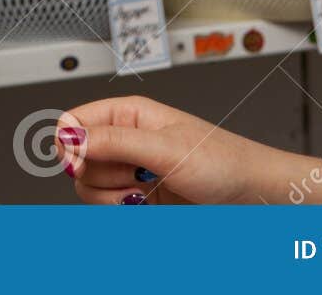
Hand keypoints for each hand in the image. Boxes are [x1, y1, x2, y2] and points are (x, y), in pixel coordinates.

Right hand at [58, 96, 321, 204]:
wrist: (251, 194)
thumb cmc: (222, 162)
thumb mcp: (165, 149)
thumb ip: (115, 142)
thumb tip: (70, 136)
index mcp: (128, 112)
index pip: (73, 121)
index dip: (70, 145)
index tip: (81, 165)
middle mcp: (126, 137)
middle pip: (78, 159)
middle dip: (99, 176)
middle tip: (131, 177)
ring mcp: (131, 166)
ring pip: (91, 185)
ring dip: (112, 197)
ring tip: (144, 192)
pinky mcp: (139, 192)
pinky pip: (111, 203)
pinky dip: (124, 208)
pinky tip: (148, 203)